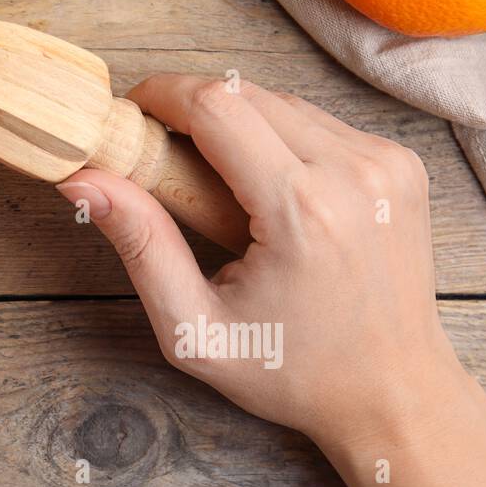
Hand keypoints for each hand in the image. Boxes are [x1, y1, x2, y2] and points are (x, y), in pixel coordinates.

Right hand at [58, 75, 485, 486]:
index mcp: (301, 210)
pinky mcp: (402, 161)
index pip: (215, 105)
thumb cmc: (294, 372)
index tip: (129, 116)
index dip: (160, 95)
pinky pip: (317, 121)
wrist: (396, 394)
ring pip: (281, 100)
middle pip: (245, 93)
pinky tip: (263, 184)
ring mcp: (386, 162)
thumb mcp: (194, 329)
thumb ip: (140, 245)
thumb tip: (83, 179)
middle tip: (160, 155)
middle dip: (190, 109)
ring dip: (234, 121)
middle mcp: (353, 172)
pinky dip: (276, 136)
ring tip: (211, 179)